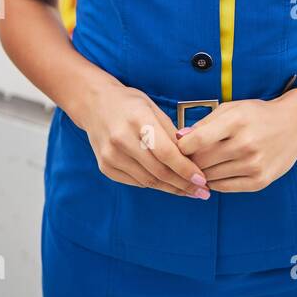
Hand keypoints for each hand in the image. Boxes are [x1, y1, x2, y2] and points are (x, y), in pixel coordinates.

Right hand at [75, 77, 210, 198]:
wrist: (95, 104)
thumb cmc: (129, 104)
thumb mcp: (153, 108)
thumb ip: (171, 132)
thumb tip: (192, 157)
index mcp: (138, 120)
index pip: (166, 152)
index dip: (186, 169)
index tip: (202, 180)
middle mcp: (122, 139)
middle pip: (158, 171)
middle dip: (183, 184)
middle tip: (202, 192)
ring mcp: (111, 155)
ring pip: (147, 181)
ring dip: (171, 188)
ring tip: (189, 192)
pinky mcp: (105, 167)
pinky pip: (135, 182)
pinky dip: (153, 184)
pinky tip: (167, 184)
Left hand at [175, 91, 296, 191]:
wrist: (294, 126)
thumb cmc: (258, 115)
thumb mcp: (232, 109)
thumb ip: (205, 123)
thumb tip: (179, 139)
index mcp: (237, 121)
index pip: (196, 141)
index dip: (181, 147)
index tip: (178, 147)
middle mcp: (245, 144)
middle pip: (201, 161)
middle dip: (189, 161)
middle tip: (186, 158)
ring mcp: (253, 165)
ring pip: (210, 177)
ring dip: (201, 173)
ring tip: (201, 164)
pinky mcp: (259, 181)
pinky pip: (224, 188)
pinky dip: (214, 182)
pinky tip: (215, 173)